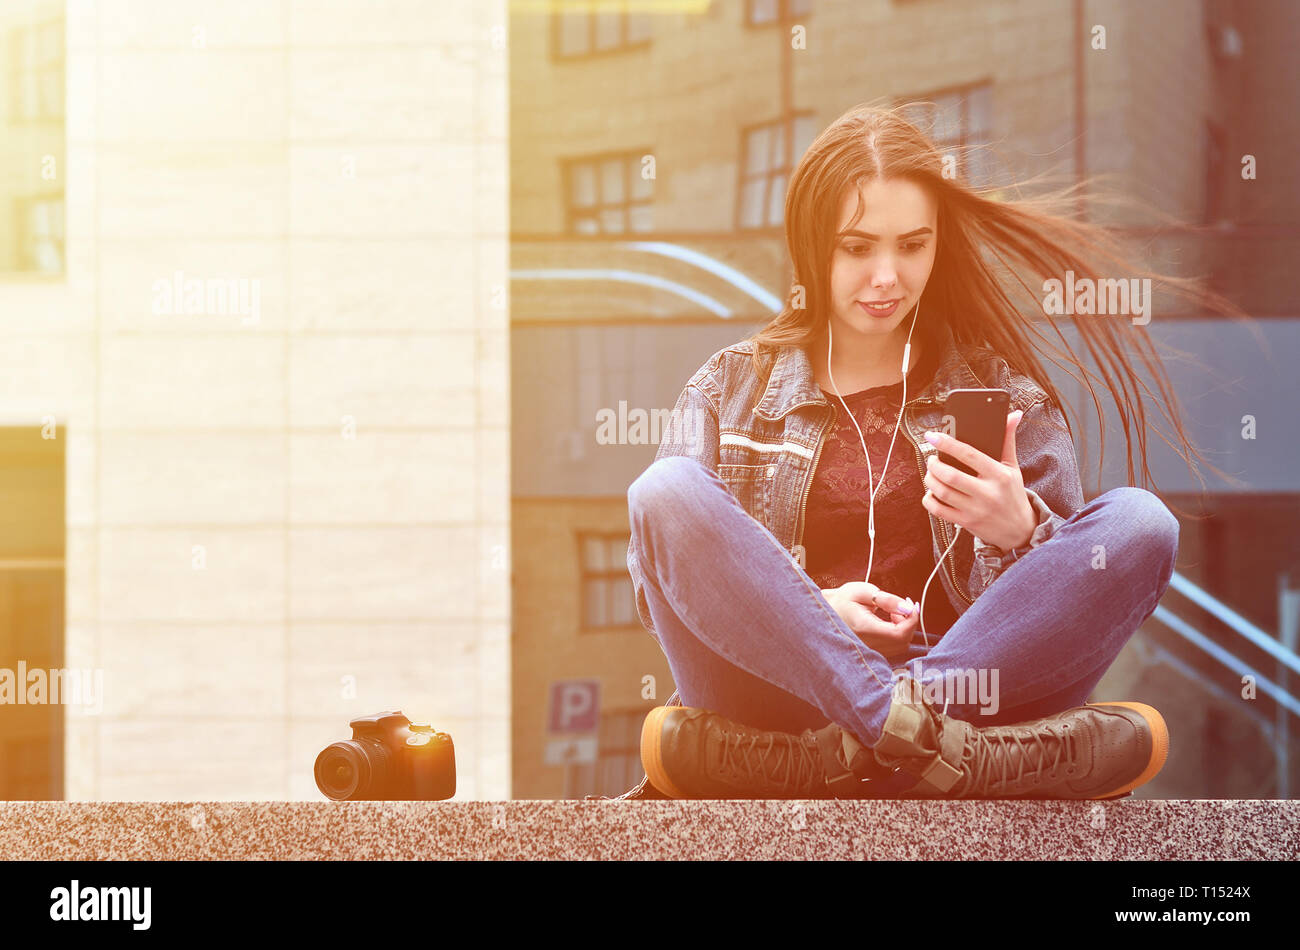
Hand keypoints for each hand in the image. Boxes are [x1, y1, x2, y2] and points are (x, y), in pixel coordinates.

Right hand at [819, 582, 919, 661]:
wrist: (825, 611)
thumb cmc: (842, 599)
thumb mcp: (864, 591)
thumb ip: (888, 600)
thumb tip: (907, 608)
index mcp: (865, 628)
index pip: (900, 633)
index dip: (912, 619)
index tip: (911, 605)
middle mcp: (867, 644)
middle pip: (903, 641)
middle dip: (909, 622)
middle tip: (902, 605)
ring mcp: (869, 650)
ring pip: (900, 646)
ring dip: (904, 628)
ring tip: (893, 612)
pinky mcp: (871, 652)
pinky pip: (893, 648)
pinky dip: (898, 634)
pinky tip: (889, 621)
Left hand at [921, 409, 1037, 551]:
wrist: (1019, 530)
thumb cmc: (1012, 494)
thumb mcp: (1012, 467)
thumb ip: (1008, 441)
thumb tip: (1013, 414)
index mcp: (999, 475)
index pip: (969, 455)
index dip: (948, 443)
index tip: (932, 436)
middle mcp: (987, 493)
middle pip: (950, 476)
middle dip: (934, 464)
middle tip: (931, 459)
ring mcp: (975, 510)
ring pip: (942, 492)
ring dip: (930, 480)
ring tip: (930, 473)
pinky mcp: (966, 523)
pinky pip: (938, 511)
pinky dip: (929, 499)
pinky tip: (931, 492)